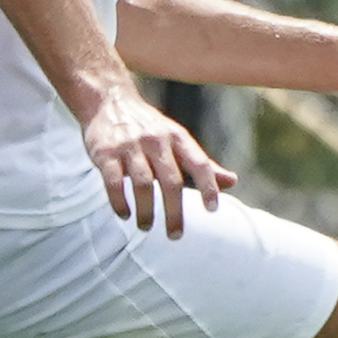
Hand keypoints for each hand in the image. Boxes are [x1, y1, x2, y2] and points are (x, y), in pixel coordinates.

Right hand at [81, 83, 236, 238]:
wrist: (108, 101)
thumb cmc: (150, 128)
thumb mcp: (178, 139)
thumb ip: (202, 163)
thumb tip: (232, 182)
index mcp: (177, 137)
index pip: (199, 163)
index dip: (208, 186)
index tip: (212, 209)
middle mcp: (155, 140)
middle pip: (171, 181)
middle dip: (174, 212)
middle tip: (175, 236)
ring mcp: (129, 146)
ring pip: (142, 184)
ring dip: (146, 211)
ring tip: (146, 227)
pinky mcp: (105, 153)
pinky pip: (114, 182)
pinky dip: (120, 202)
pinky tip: (124, 214)